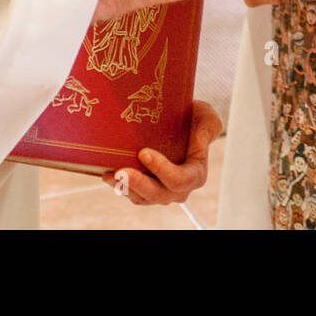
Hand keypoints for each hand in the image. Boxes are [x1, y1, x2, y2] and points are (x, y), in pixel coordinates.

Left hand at [100, 100, 223, 204]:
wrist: (179, 122)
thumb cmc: (194, 119)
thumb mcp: (207, 118)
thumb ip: (209, 126)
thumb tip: (199, 137)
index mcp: (195, 175)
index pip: (179, 180)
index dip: (162, 170)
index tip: (144, 152)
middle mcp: (178, 189)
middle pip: (158, 194)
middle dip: (138, 184)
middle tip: (121, 171)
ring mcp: (160, 191)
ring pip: (141, 197)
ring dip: (125, 187)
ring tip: (110, 174)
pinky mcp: (144, 189)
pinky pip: (131, 193)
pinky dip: (119, 186)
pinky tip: (106, 173)